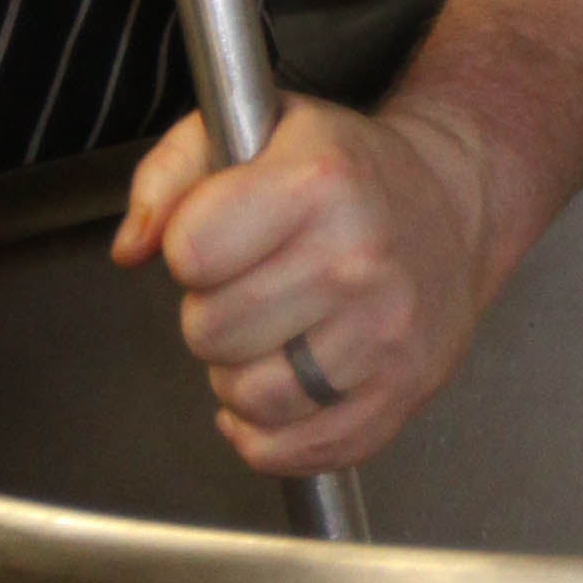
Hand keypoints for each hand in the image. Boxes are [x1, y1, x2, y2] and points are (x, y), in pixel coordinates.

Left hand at [113, 91, 490, 473]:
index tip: (223, 236)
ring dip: (240, 375)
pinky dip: (269, 432)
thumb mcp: (256, 131)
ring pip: (248, 399)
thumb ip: (171, 175)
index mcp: (320, 184)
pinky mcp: (399, 393)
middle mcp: (358, 260)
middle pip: (210, 333)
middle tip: (251, 286)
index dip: (190, 248)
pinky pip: (292, 450)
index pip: (190, 252)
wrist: (451, 205)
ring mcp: (384, 335)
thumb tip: (132, 248)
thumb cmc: (343, 172)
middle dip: (212, 313)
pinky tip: (283, 385)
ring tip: (272, 334)